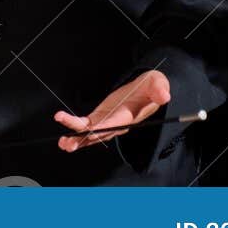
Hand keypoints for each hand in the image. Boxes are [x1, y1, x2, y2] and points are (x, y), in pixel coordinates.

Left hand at [53, 69, 170, 151]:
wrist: (147, 89)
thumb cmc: (152, 87)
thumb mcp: (157, 84)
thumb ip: (159, 90)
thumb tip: (164, 95)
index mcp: (128, 117)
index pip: (114, 124)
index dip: (101, 128)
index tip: (88, 130)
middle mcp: (116, 123)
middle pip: (98, 133)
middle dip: (83, 139)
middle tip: (68, 143)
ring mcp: (107, 122)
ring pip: (90, 134)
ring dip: (76, 139)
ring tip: (63, 143)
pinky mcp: (100, 117)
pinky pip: (86, 125)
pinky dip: (75, 127)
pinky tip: (64, 132)